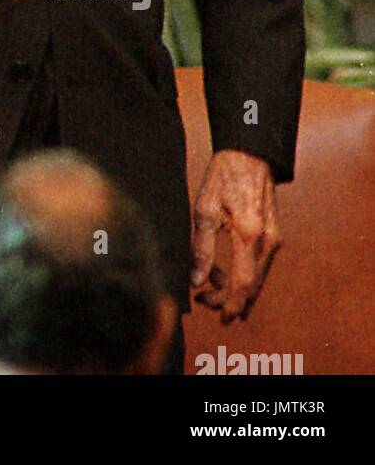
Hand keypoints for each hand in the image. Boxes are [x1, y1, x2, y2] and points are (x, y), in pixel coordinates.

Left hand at [191, 150, 281, 321]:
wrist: (249, 153)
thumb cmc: (223, 176)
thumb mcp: (204, 208)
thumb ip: (201, 247)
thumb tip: (196, 279)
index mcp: (249, 232)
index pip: (244, 282)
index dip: (232, 304)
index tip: (219, 317)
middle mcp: (268, 239)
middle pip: (252, 285)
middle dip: (229, 299)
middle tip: (204, 300)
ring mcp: (275, 238)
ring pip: (257, 277)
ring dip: (235, 287)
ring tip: (209, 284)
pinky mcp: (275, 235)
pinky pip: (260, 265)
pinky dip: (243, 274)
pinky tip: (224, 272)